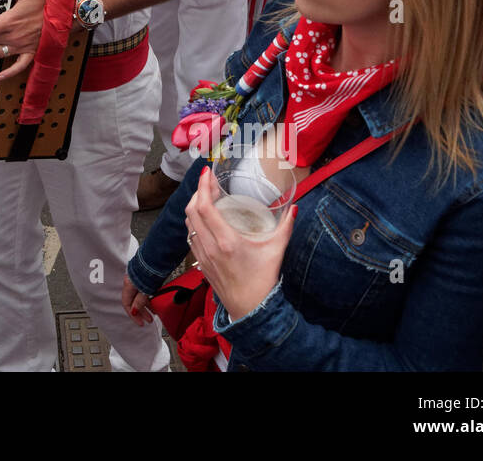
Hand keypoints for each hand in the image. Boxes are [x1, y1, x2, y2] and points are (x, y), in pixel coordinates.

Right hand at [122, 276, 155, 326]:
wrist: (156, 259)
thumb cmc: (149, 271)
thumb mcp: (143, 290)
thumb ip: (139, 302)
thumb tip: (134, 311)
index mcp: (128, 285)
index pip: (127, 304)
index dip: (133, 315)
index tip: (140, 323)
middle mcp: (131, 283)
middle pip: (134, 302)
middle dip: (141, 313)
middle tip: (148, 320)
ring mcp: (138, 281)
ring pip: (140, 297)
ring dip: (146, 307)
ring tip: (154, 314)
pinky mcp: (145, 279)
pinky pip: (144, 292)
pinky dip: (149, 300)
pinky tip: (154, 304)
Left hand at [185, 166, 293, 320]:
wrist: (250, 310)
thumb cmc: (262, 281)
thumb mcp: (276, 251)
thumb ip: (285, 227)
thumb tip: (294, 207)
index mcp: (226, 241)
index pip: (204, 207)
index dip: (202, 186)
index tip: (206, 173)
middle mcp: (209, 247)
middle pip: (191, 211)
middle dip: (197, 192)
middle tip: (208, 182)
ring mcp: (202, 255)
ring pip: (188, 223)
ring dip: (194, 206)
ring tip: (205, 196)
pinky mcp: (200, 262)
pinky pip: (191, 235)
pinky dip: (194, 221)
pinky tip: (204, 218)